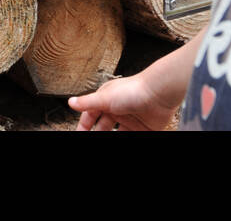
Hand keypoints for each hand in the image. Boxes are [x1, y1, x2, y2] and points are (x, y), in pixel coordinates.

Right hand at [67, 73, 181, 130]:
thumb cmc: (134, 89)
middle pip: (103, 126)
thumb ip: (87, 102)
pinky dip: (127, 140)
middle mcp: (118, 109)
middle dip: (97, 133)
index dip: (84, 126)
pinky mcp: (145, 128)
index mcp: (106, 99)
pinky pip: (134, 137)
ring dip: (111, 138)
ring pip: (118, 133)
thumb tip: (71, 102)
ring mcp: (131, 119)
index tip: (79, 133)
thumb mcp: (105, 97)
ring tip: (106, 141)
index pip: (90, 115)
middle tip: (91, 139)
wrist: (160, 93)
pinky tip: (124, 141)